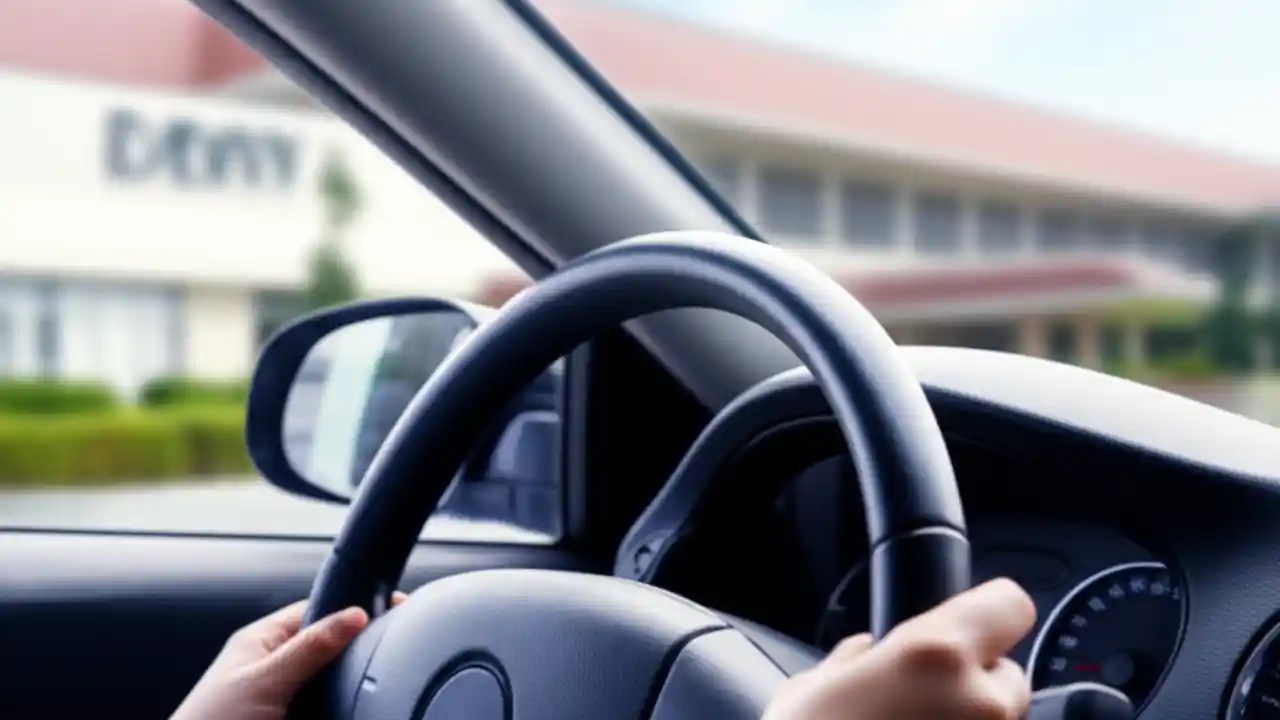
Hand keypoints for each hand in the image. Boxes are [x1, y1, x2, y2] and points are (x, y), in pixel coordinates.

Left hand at [171, 592, 407, 719]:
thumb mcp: (265, 680)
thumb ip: (310, 648)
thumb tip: (354, 614)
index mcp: (263, 642)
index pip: (316, 611)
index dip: (351, 608)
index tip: (390, 608)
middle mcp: (275, 668)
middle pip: (329, 649)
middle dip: (355, 651)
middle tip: (389, 649)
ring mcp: (285, 700)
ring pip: (331, 683)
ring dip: (349, 685)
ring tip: (377, 682)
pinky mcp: (295, 719)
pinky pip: (328, 707)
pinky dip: (342, 707)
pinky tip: (359, 708)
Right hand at [763, 578, 1035, 719]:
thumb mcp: (811, 690)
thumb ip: (853, 662)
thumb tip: (866, 654)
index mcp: (935, 654)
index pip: (1009, 605)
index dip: (988, 614)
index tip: (971, 624)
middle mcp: (980, 702)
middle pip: (1008, 677)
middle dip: (973, 688)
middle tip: (921, 708)